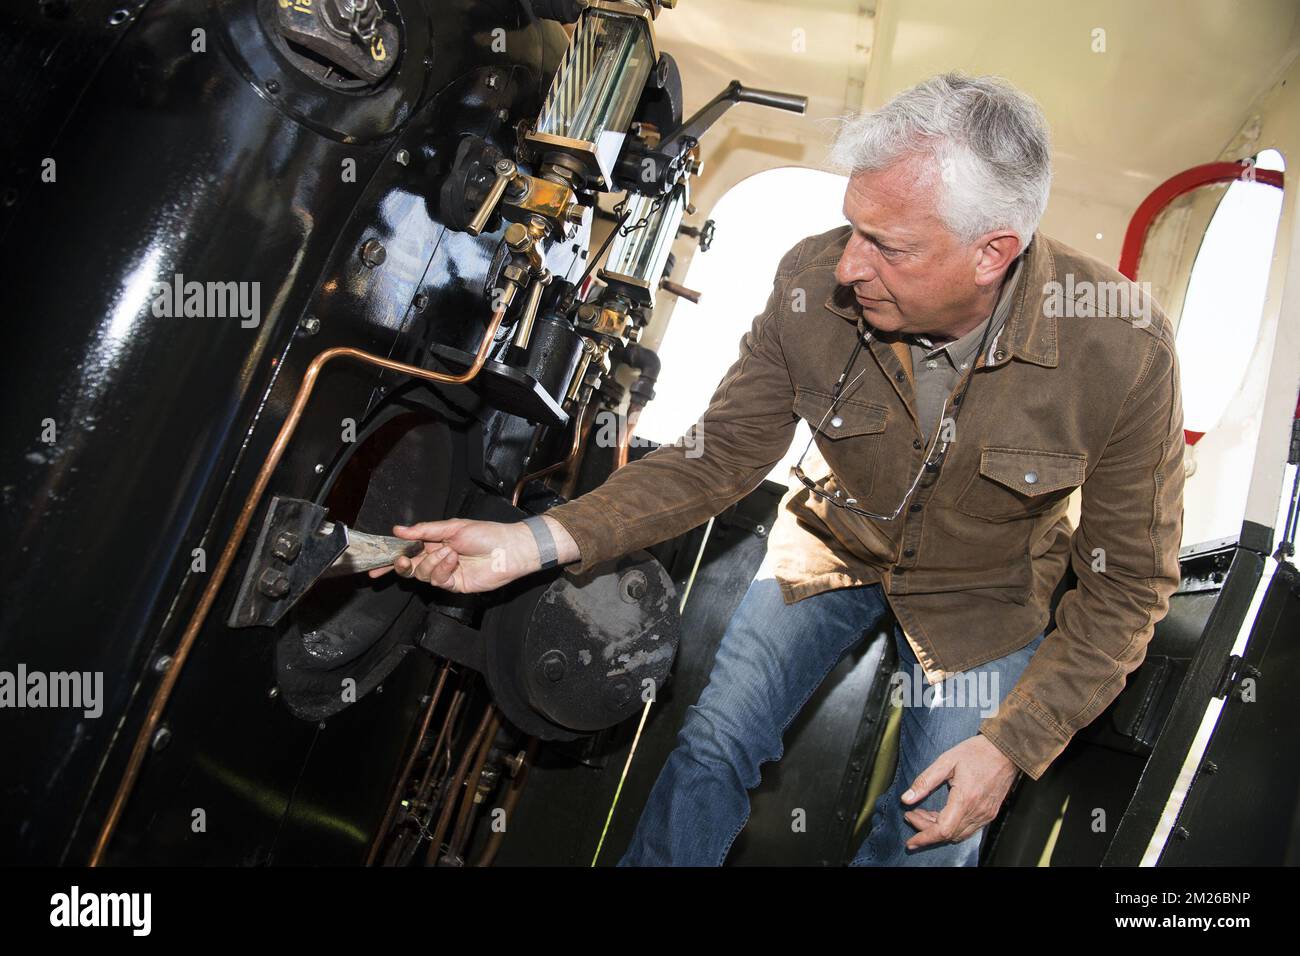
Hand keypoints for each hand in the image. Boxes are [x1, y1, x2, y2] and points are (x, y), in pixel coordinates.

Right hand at [367, 515, 578, 593]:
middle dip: (400, 566)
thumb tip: (398, 530)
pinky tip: (453, 560)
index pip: (407, 551)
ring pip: (422, 574)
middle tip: (400, 561)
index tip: (375, 564)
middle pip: (409, 568)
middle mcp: (437, 558)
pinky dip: (442, 570)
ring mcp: (445, 573)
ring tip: (449, 552)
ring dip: (432, 563)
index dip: (390, 558)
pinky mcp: (454, 585)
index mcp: (434, 542)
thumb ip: (423, 531)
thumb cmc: (485, 533)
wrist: (508, 549)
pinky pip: (438, 581)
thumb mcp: (451, 527)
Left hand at [898, 733, 1018, 849]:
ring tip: (922, 814)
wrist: (1006, 750)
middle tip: (911, 815)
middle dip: (926, 829)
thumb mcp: (946, 761)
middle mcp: (977, 812)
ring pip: (958, 834)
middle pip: (948, 834)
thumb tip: (906, 799)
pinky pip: (968, 828)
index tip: (910, 842)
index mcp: (965, 799)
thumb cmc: (976, 752)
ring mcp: (985, 814)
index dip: (924, 837)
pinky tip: (940, 814)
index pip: (942, 830)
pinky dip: (951, 826)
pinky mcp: (989, 813)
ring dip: (938, 829)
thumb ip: (925, 781)